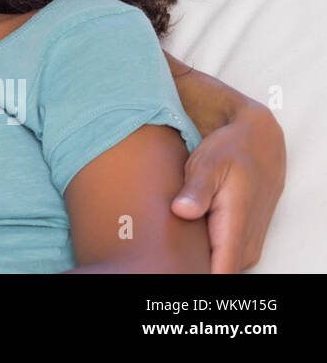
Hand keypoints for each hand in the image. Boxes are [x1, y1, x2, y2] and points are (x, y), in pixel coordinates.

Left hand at [170, 100, 285, 272]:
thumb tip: (182, 211)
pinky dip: (201, 252)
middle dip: (186, 267)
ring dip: (193, 259)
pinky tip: (181, 237)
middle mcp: (245, 244)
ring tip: (165, 242)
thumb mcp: (210, 163)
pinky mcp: (242, 240)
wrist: (260, 141)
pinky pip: (221, 257)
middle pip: (213, 273)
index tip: (168, 268)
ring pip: (216, 266)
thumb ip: (197, 189)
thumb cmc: (232, 151)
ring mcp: (245, 244)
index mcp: (235, 229)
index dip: (192, 274)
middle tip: (155, 254)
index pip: (219, 274)